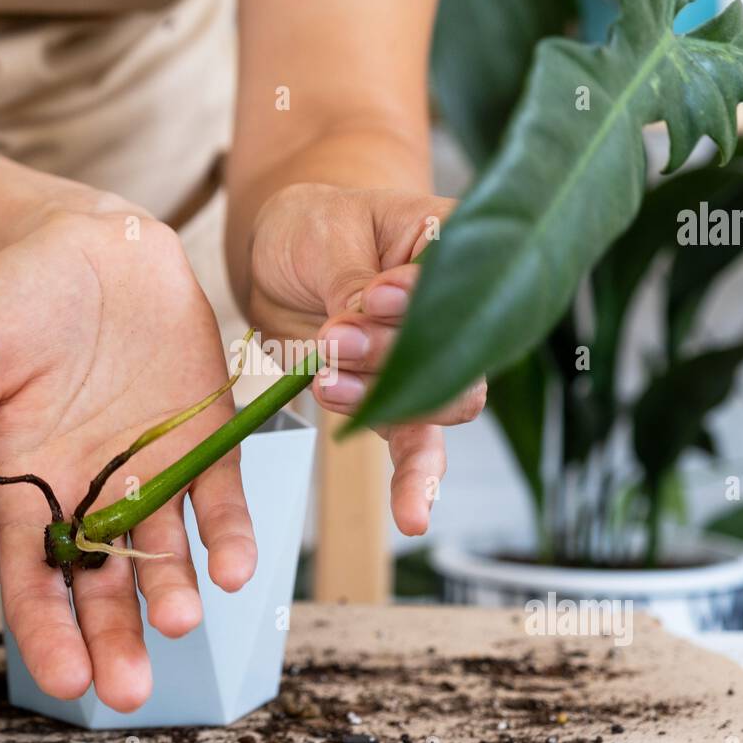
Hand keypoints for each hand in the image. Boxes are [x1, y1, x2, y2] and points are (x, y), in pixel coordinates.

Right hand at [0, 208, 254, 711]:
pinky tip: (236, 566)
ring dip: (172, 589)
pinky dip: (230, 532)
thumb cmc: (12, 307)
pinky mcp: (203, 438)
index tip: (64, 679)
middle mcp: (93, 491)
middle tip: (127, 688)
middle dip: (114, 636)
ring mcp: (152, 468)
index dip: (47, 631)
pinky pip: (220, 496)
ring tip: (178, 621)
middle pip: (102, 582)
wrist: (86, 245)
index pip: (34, 578)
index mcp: (29, 487)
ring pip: (163, 549)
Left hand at [248, 182, 486, 534]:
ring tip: (326, 379)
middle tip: (336, 337)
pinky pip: (415, 446)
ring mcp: (429, 362)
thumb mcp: (328, 238)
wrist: (279, 254)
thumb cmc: (313, 226)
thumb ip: (349, 287)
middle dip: (393, 356)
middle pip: (457, 356)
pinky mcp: (393, 400)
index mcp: (456, 248)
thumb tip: (354, 331)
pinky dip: (414, 481)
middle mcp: (457, 311)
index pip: (463, 286)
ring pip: (438, 404)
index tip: (375, 295)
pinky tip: (413, 516)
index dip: (422, 304)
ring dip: (379, 398)